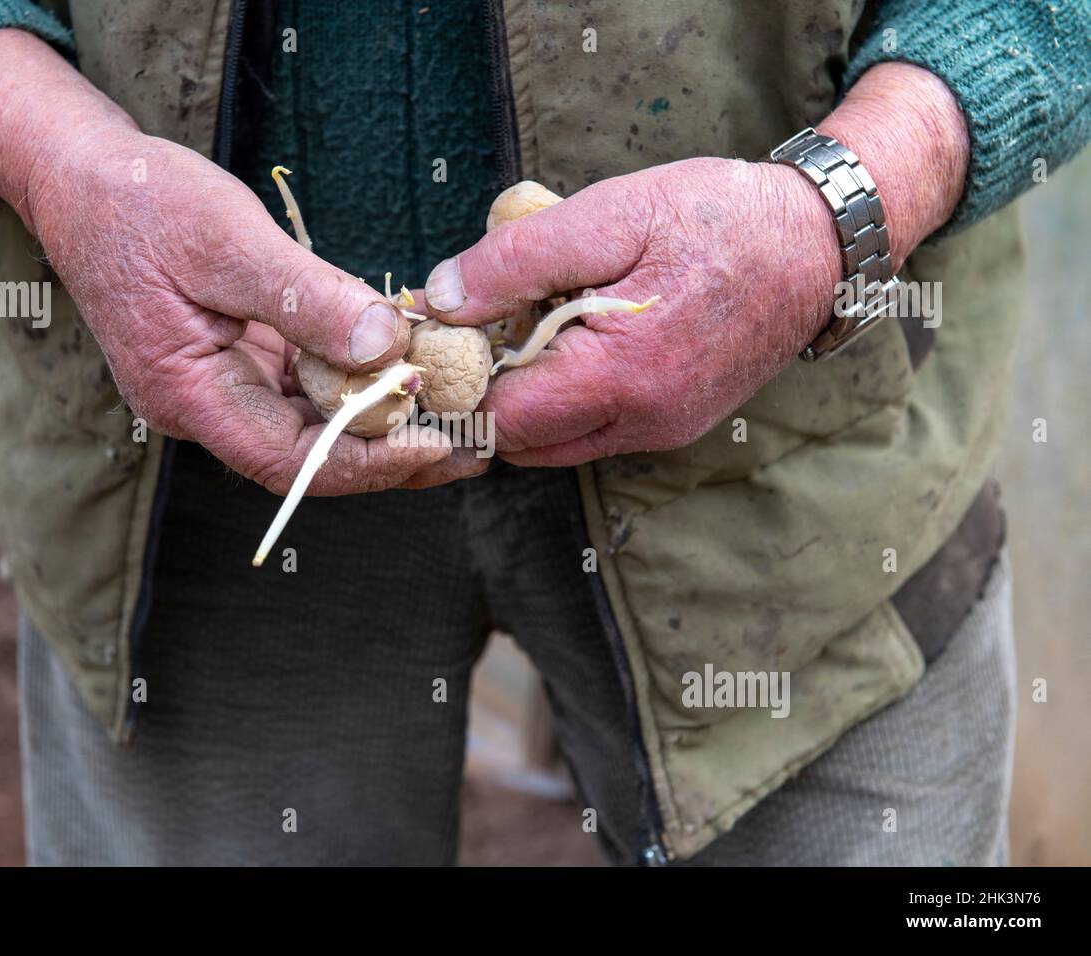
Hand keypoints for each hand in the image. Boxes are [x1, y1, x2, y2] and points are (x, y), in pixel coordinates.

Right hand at [0, 29, 470, 492]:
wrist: (86, 180)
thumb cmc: (142, 205)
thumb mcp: (227, 241)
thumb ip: (307, 299)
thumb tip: (387, 345)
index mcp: (188, 394)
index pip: (287, 459)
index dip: (364, 462)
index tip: (434, 445)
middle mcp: (205, 405)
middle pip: (309, 455)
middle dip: (392, 456)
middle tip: (472, 445)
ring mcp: (223, 385)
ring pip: (314, 424)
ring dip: (384, 421)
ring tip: (458, 413)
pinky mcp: (241, 359)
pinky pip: (308, 385)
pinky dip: (359, 380)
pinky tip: (410, 366)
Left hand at [422, 63, 968, 465]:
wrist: (819, 245)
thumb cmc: (722, 221)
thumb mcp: (613, 214)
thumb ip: (518, 260)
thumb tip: (441, 298)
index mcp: (620, 376)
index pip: (501, 416)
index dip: (464, 377)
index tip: (454, 329)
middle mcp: (642, 422)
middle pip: (522, 441)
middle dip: (492, 391)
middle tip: (491, 323)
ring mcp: (661, 431)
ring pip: (557, 441)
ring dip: (530, 395)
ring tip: (539, 321)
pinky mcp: (675, 424)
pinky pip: (596, 429)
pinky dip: (569, 394)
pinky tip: (580, 335)